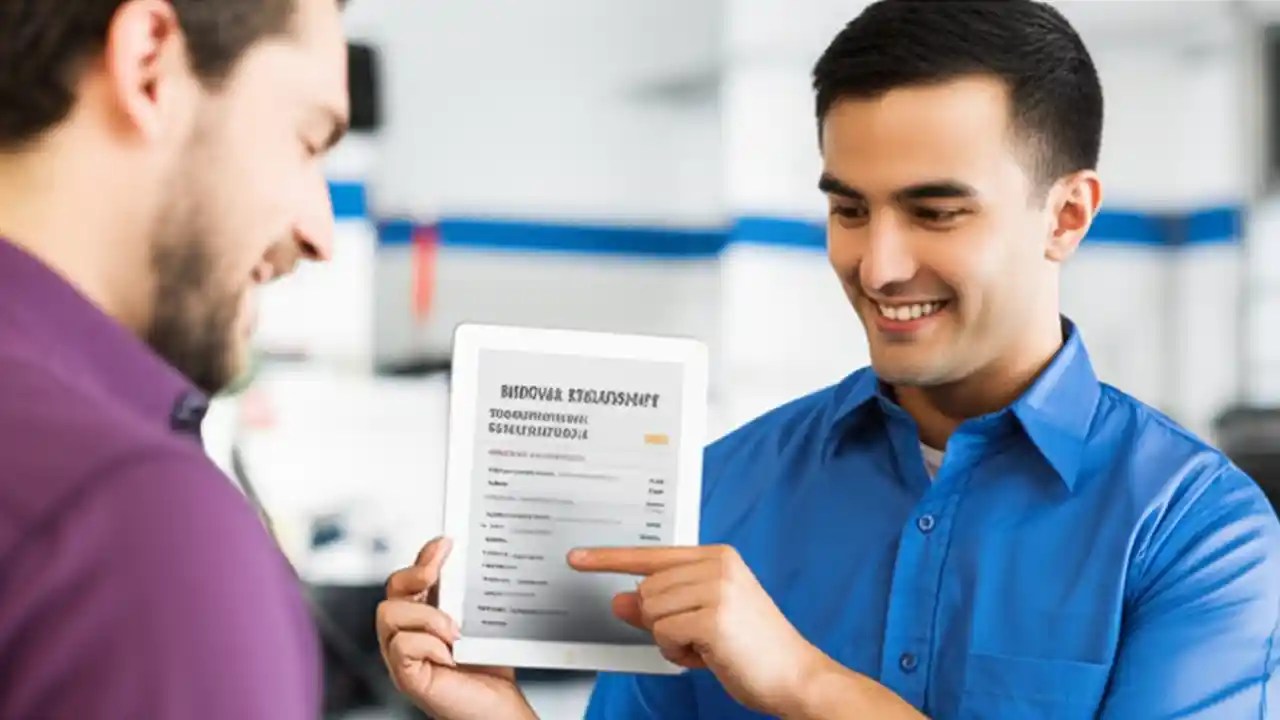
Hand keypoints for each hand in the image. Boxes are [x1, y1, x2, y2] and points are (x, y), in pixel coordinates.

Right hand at [377, 537, 535, 719]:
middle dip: (415, 574)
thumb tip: (466, 556)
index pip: (409, 577)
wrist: (498, 706)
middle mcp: (407, 631)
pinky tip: (450, 655)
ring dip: (426, 616)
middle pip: (391, 590)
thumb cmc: (488, 665)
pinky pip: (400, 646)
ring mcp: (402, 655)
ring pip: (388, 614)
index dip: (423, 557)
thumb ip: (467, 591)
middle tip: (439, 574)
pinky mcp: (406, 676)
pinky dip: (427, 644)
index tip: (447, 543)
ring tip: (455, 632)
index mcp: (422, 613)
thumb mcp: (479, 618)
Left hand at [568, 544, 826, 716]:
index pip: (650, 554)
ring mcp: (715, 588)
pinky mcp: (713, 616)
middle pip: (646, 589)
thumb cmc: (752, 649)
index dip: (609, 558)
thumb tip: (619, 599)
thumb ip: (657, 608)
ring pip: (651, 611)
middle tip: (699, 636)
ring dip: (670, 639)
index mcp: (717, 557)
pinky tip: (709, 655)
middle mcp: (716, 565)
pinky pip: (664, 633)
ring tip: (708, 645)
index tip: (578, 557)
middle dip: (661, 621)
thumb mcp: (701, 622)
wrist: (796, 675)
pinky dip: (678, 653)